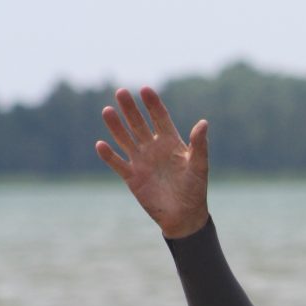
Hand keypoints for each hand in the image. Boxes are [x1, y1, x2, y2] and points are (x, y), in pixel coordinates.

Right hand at [95, 87, 209, 238]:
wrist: (184, 215)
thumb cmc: (195, 189)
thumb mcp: (199, 165)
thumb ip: (199, 144)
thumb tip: (203, 122)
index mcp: (171, 143)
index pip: (160, 118)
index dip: (153, 104)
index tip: (145, 89)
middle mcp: (154, 148)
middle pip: (139, 124)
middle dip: (130, 109)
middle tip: (121, 91)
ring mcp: (141, 161)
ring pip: (125, 139)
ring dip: (116, 126)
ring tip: (107, 110)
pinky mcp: (132, 177)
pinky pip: (117, 163)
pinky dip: (109, 155)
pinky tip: (101, 144)